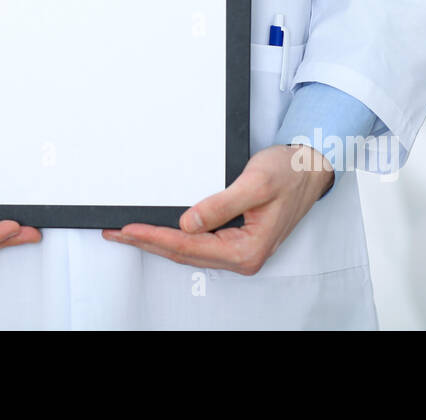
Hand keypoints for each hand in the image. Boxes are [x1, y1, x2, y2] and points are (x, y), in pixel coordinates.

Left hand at [101, 144, 334, 274]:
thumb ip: (220, 205)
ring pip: (188, 251)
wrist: (309, 169)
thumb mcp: (255, 184)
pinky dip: (174, 238)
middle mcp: (243, 256)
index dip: (155, 237)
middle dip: (148, 242)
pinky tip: (158, 231)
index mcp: (247, 250)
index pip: (189, 246)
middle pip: (184, 253)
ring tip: (127, 233)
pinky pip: (198, 244)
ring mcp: (239, 251)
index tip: (128, 229)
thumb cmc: (288, 174)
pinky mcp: (235, 240)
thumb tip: (188, 223)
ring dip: (157, 242)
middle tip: (116, 232)